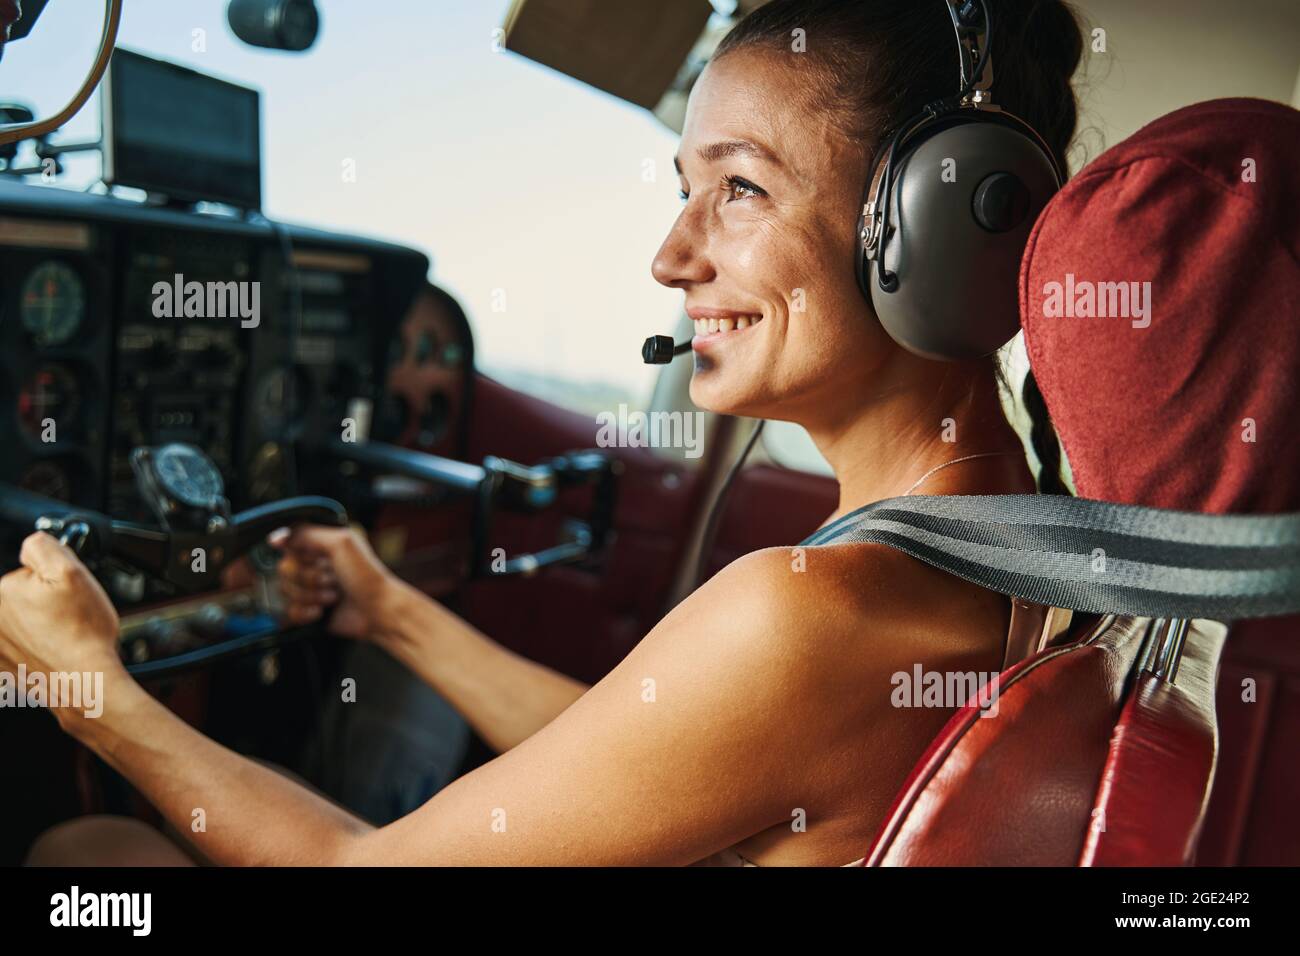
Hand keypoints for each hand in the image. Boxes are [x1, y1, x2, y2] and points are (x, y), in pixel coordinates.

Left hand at [0, 532, 122, 678]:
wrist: (84, 681)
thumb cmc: (82, 634)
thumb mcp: (72, 572)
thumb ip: (43, 547)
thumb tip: (31, 544)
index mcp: (2, 592)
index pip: (27, 567)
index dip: (50, 575)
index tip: (62, 593)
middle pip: (22, 593)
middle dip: (44, 599)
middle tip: (67, 613)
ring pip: (24, 619)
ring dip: (41, 623)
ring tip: (63, 634)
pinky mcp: (4, 664)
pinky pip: (21, 644)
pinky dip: (35, 646)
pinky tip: (52, 650)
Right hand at [268, 524, 398, 640]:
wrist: (378, 611)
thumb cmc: (366, 576)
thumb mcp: (340, 543)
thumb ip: (307, 533)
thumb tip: (276, 537)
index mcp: (320, 546)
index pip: (288, 543)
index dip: (299, 553)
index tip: (313, 558)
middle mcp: (313, 565)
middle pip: (285, 569)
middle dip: (309, 577)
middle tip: (332, 578)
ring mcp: (310, 589)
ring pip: (286, 591)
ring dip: (311, 595)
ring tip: (333, 595)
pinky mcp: (308, 610)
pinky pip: (289, 611)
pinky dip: (306, 612)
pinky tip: (322, 611)